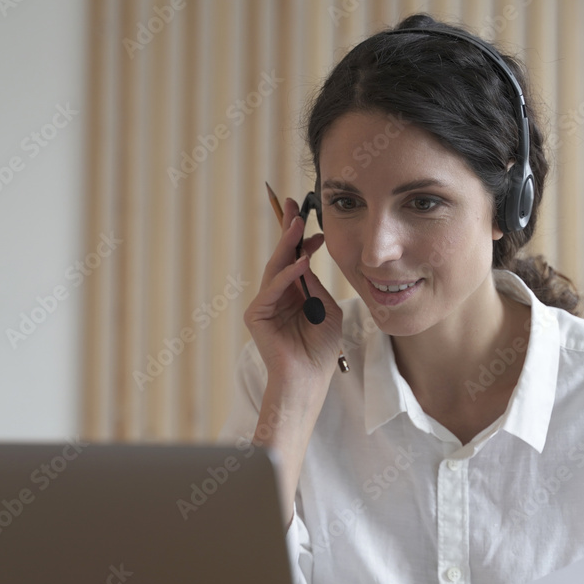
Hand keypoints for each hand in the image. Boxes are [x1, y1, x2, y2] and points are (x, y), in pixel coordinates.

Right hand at [244, 196, 343, 384]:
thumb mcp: (326, 310)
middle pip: (281, 256)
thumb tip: (306, 261)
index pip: (295, 259)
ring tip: (297, 224)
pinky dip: (287, 274)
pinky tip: (303, 261)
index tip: (315, 223)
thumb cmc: (319, 349)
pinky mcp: (257, 315)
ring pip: (275, 266)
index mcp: (294, 293)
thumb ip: (315, 286)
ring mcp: (265, 304)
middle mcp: (277, 295)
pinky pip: (273, 288)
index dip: (303, 239)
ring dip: (287, 244)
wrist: (308, 378)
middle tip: (293, 205)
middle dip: (288, 230)